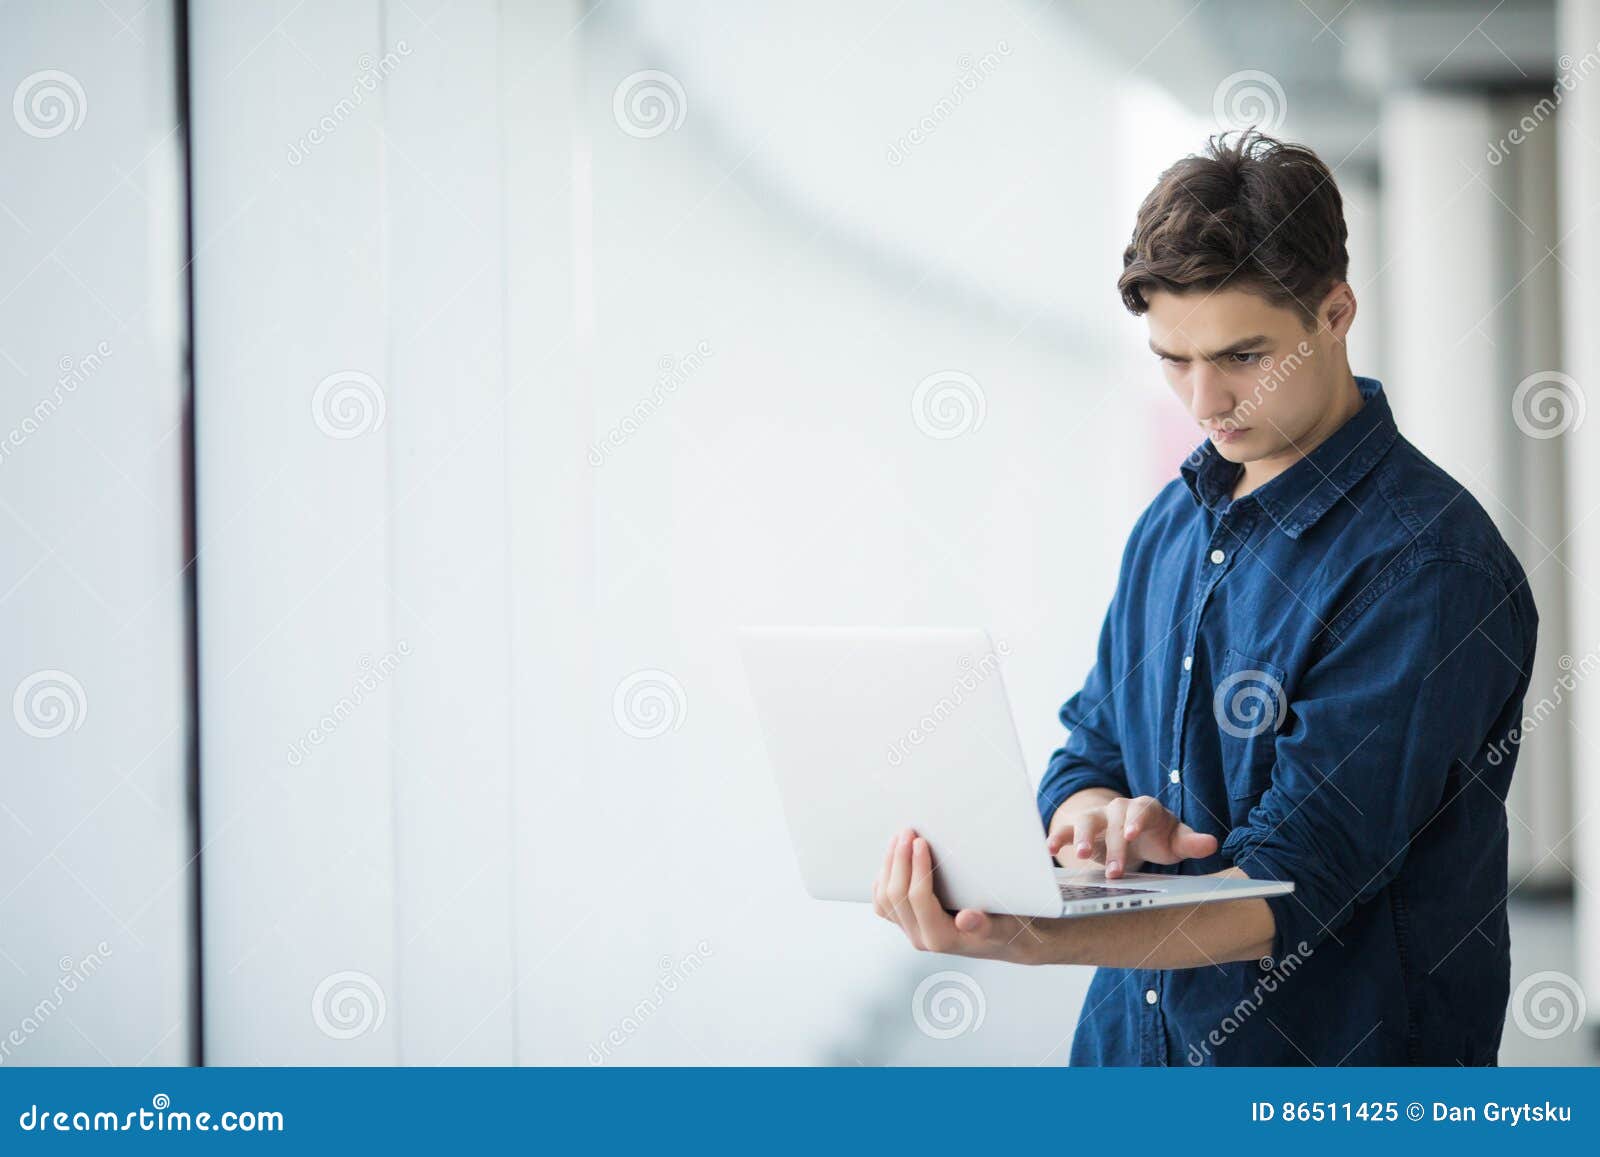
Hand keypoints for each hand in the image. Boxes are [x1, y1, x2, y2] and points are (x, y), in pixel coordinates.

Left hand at [871, 829, 1035, 963]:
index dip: (917, 867)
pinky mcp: (906, 924)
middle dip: (899, 860)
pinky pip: (883, 904)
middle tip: (907, 832)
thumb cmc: (1003, 929)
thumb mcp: (1001, 926)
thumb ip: (983, 924)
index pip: (918, 898)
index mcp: (941, 938)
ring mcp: (911, 932)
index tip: (920, 841)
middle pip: (896, 896)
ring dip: (888, 866)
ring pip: (884, 899)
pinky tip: (891, 860)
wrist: (1002, 941)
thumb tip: (966, 919)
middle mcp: (921, 938)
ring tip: (898, 840)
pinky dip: (882, 879)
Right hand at [1046, 794, 1216, 878]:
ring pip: (1087, 821)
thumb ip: (1192, 843)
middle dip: (1114, 846)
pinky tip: (1051, 848)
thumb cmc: (1160, 838)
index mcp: (1146, 808)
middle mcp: (1120, 809)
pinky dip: (1059, 836)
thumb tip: (1211, 844)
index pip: (1141, 810)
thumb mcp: (1177, 842)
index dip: (1136, 821)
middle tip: (1115, 871)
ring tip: (1079, 856)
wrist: (1137, 835)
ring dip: (1082, 837)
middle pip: (1114, 821)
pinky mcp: (1082, 828)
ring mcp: (1099, 817)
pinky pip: (1067, 828)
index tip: (1132, 835)